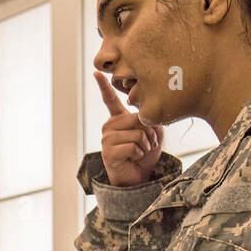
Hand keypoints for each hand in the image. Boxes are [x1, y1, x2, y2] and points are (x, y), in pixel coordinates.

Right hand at [95, 70, 163, 186]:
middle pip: (136, 119)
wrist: (137, 178)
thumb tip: (142, 118)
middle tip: (147, 144)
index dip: (103, 86)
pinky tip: (134, 159)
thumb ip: (149, 120)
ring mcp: (106, 140)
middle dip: (149, 133)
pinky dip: (140, 154)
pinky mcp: (108, 153)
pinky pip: (133, 147)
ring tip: (141, 152)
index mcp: (118, 119)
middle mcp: (109, 126)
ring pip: (137, 134)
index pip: (110, 100)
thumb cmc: (144, 154)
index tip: (96, 72)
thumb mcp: (153, 134)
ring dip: (146, 145)